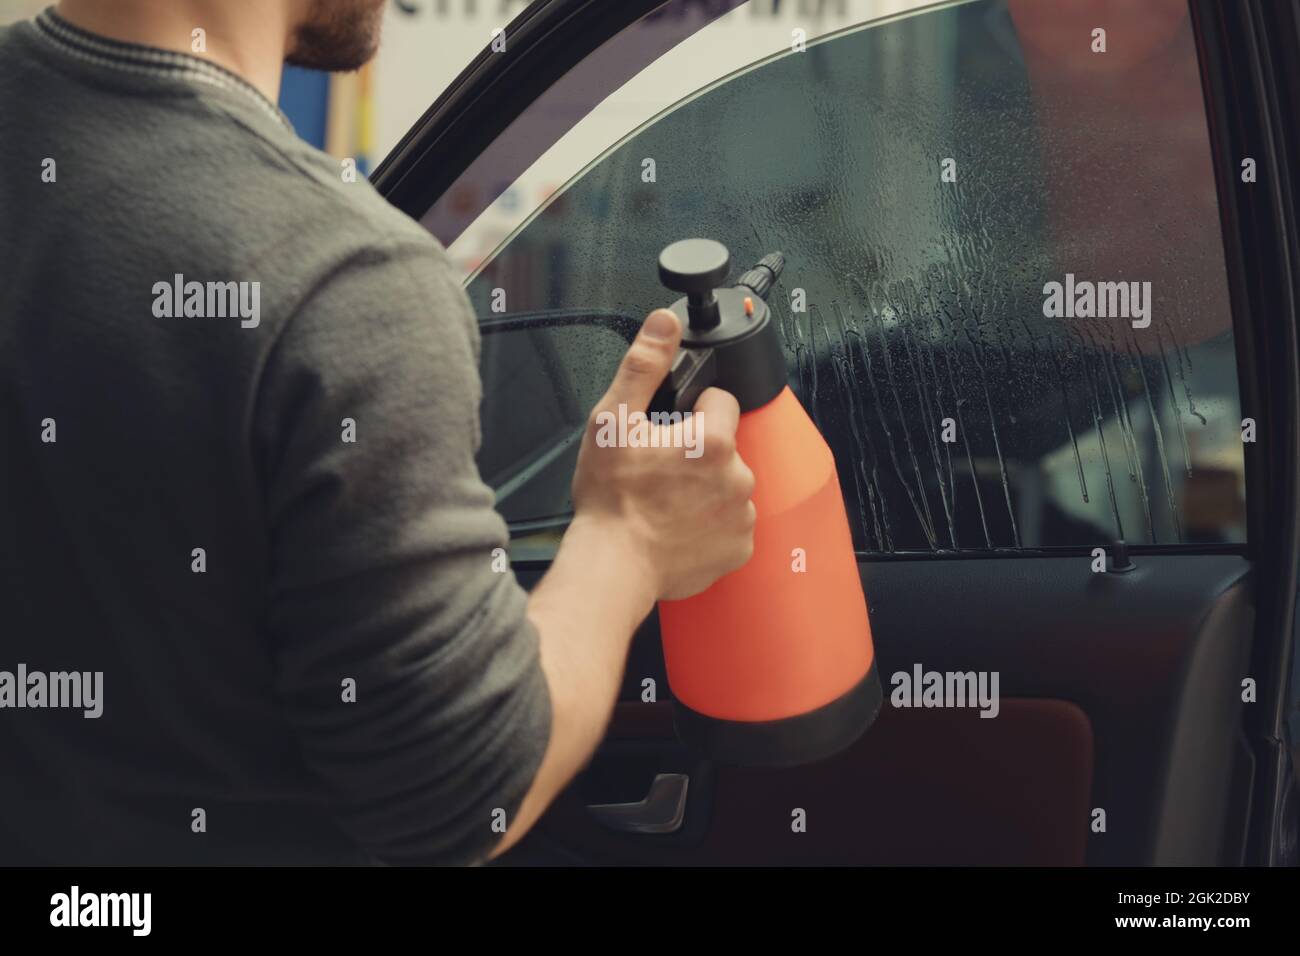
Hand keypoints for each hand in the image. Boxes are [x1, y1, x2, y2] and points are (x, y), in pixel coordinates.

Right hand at [570, 309, 755, 600]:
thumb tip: (664, 323)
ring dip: (705, 488)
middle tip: (660, 471)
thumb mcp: (614, 421)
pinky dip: (709, 524)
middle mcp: (738, 477)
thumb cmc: (611, 500)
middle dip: (697, 453)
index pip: (720, 401)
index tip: (667, 431)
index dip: (690, 412)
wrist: (612, 566)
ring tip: (666, 502)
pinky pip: (730, 524)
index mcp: (714, 441)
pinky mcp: (739, 548)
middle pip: (725, 446)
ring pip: (728, 485)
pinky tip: (678, 526)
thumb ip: (644, 365)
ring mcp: (741, 515)